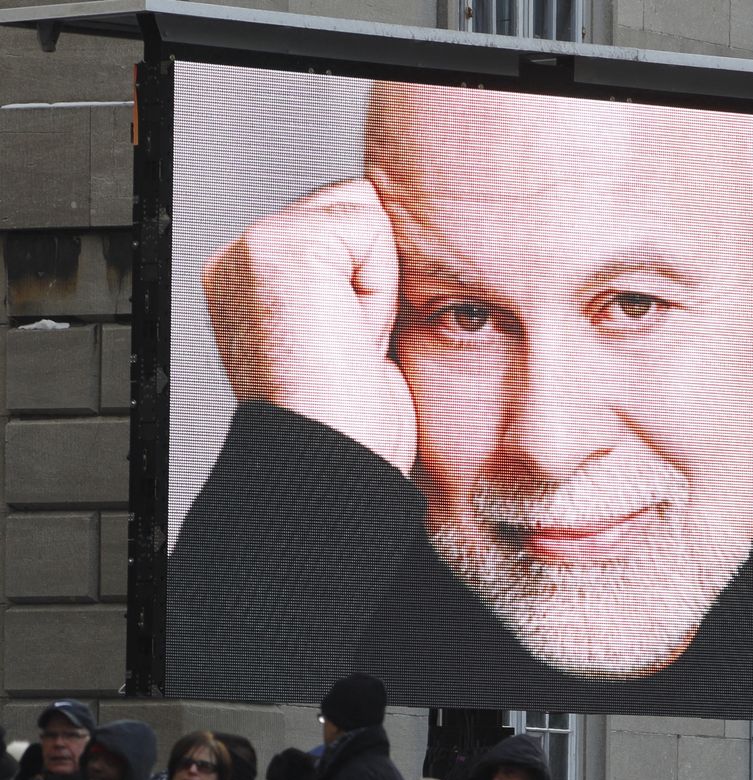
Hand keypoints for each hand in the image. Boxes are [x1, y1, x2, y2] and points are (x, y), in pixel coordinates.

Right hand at [203, 178, 416, 473]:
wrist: (332, 468)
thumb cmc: (347, 426)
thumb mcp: (345, 336)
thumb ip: (346, 276)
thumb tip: (384, 236)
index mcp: (248, 283)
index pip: (338, 227)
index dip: (365, 285)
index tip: (345, 349)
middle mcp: (241, 260)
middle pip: (352, 209)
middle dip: (371, 281)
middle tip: (348, 349)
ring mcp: (253, 249)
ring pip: (363, 214)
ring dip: (375, 287)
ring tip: (348, 344)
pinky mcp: (282, 246)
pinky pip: (372, 229)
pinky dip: (378, 289)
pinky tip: (350, 335)